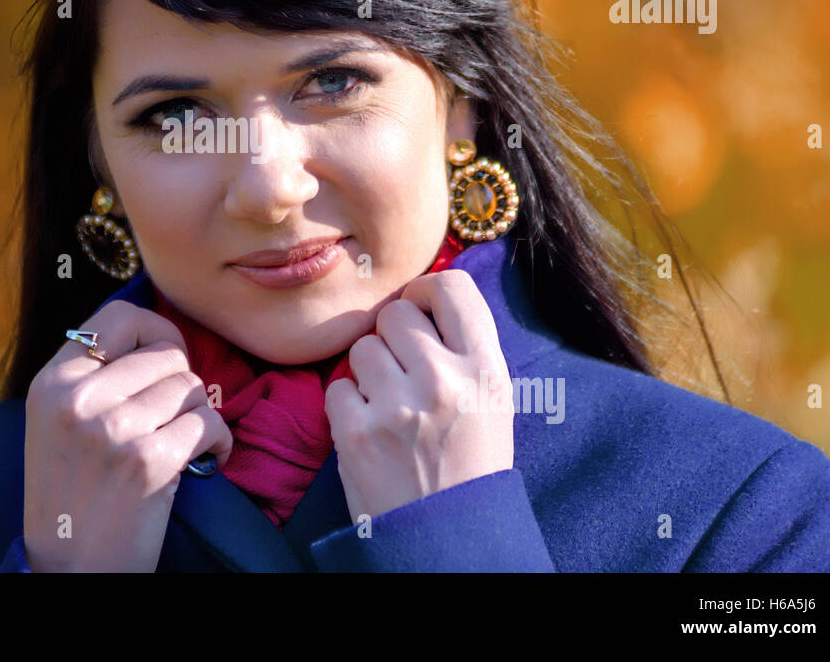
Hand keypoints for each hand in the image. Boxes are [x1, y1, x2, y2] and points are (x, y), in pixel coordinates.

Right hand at [22, 300, 232, 571]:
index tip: (166, 356)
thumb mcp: (56, 422)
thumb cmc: (71, 496)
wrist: (70, 570)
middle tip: (174, 415)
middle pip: (166, 353)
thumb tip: (153, 333)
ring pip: (190, 386)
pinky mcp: (149, 460)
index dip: (155, 330)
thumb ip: (91, 376)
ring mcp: (113, 429)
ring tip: (183, 441)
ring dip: (199, 414)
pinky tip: (206, 459)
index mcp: (52, 382)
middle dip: (181, 383)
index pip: (118, 317)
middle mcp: (77, 399)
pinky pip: (209, 423)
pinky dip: (218, 442)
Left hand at [324, 268, 513, 523]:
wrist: (449, 541)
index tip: (420, 306)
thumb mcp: (492, 404)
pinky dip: (347, 407)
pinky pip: (337, 387)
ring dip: (368, 372)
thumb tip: (424, 298)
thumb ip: (464, 350)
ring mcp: (397, 406)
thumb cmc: (470, 467)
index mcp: (486, 372)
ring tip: (389, 407)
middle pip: (396, 313)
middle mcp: (444, 381)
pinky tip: (370, 430)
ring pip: (362, 348)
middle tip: (403, 371)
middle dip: (393, 337)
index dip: (427, 289)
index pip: (453, 287)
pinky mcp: (356, 432)